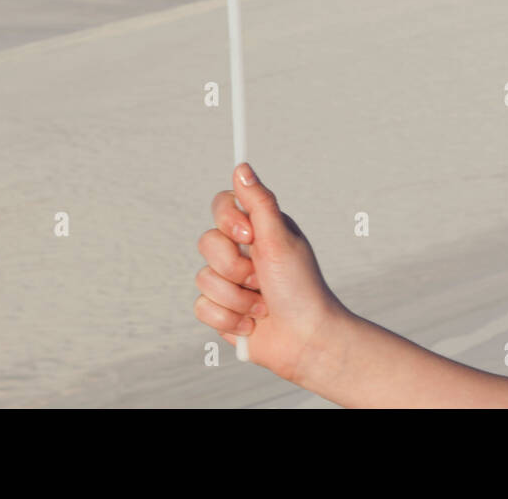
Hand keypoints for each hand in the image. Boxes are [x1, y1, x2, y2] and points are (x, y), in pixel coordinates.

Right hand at [194, 163, 350, 386]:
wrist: (305, 340)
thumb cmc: (301, 288)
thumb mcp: (281, 239)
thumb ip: (259, 202)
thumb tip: (241, 167)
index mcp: (258, 230)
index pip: (222, 205)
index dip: (228, 221)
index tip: (249, 235)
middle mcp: (241, 252)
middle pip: (206, 242)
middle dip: (235, 266)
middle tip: (261, 277)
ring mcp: (229, 281)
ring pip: (203, 277)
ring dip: (237, 297)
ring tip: (262, 305)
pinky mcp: (221, 309)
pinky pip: (202, 306)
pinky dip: (229, 318)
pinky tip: (251, 323)